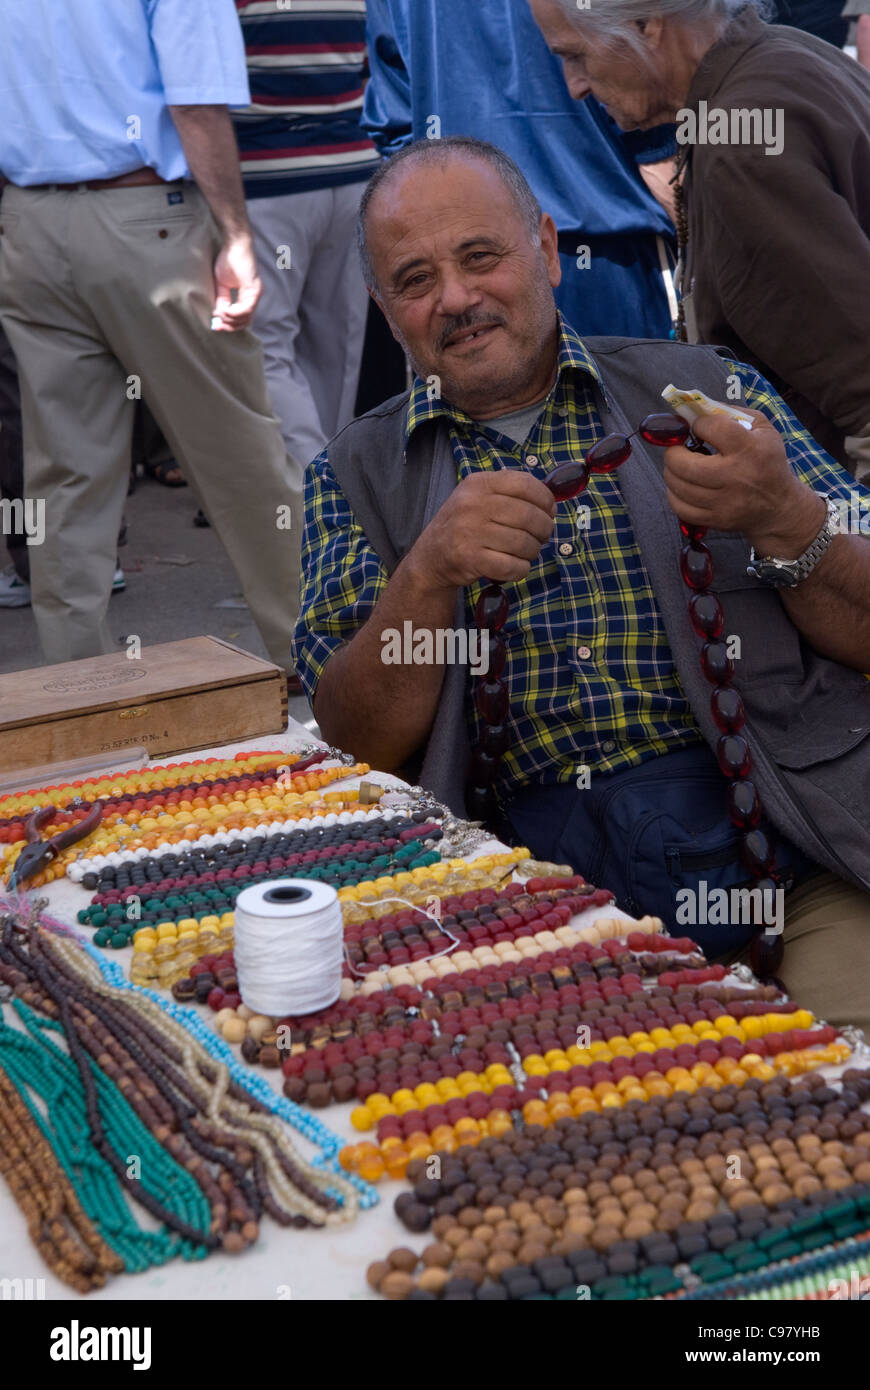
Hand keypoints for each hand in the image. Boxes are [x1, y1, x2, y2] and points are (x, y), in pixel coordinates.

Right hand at [212, 235, 260, 330]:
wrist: (234, 245)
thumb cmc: (228, 260)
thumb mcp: (222, 285)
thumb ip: (222, 299)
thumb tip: (218, 314)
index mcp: (247, 297)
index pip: (241, 318)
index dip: (228, 324)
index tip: (215, 325)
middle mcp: (254, 297)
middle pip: (245, 322)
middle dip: (229, 326)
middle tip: (216, 324)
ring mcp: (255, 294)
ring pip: (246, 318)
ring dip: (230, 319)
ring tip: (219, 314)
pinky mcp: (254, 290)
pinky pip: (246, 309)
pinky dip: (234, 313)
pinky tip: (224, 310)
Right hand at [409, 469, 556, 589]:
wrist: (431, 557)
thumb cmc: (463, 526)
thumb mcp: (478, 498)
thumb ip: (509, 494)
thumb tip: (550, 502)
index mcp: (478, 484)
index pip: (525, 484)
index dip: (545, 499)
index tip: (549, 511)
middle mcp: (472, 504)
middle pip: (528, 516)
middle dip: (543, 529)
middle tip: (541, 537)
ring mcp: (469, 532)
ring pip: (523, 543)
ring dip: (533, 551)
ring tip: (526, 552)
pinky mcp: (470, 559)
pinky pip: (512, 566)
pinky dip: (521, 569)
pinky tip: (515, 566)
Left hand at [663, 407, 824, 555]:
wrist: (779, 507)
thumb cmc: (768, 462)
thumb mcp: (764, 430)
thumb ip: (734, 414)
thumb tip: (699, 409)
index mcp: (749, 449)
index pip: (712, 428)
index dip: (699, 424)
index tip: (699, 427)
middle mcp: (735, 476)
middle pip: (684, 464)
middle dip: (673, 452)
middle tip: (678, 449)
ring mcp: (724, 502)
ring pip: (678, 486)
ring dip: (671, 472)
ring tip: (679, 466)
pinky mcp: (716, 519)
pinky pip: (680, 507)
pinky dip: (674, 494)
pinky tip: (681, 486)